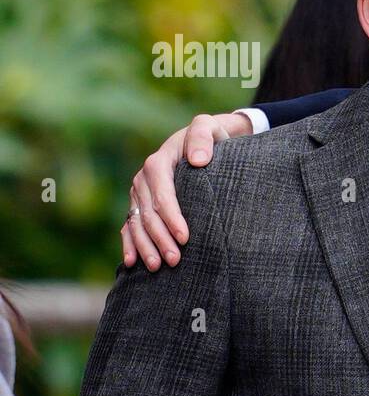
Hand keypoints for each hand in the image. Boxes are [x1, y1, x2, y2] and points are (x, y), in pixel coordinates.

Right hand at [122, 112, 251, 270]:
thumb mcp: (208, 128)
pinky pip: (130, 225)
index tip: (186, 237)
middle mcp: (144, 178)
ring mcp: (139, 192)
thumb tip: (197, 160)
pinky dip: (130, 244)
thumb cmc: (210, 135)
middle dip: (160, 239)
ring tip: (156, 267)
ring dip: (145, 246)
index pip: (163, 194)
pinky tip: (131, 263)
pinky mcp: (139, 203)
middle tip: (176, 260)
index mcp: (159, 162)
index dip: (172, 217)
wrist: (204, 138)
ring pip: (138, 223)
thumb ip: (203, 137)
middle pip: (149, 213)